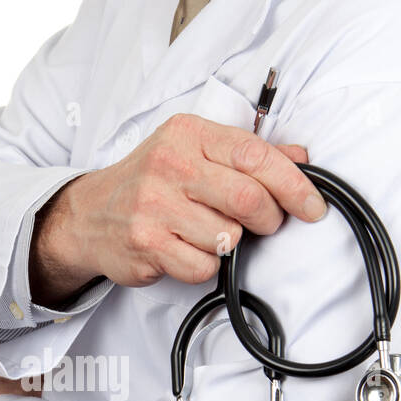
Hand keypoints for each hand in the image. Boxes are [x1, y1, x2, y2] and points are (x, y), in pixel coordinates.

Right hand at [29, 114, 324, 304]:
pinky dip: (204, 267)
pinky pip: (202, 267)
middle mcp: (169, 165)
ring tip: (209, 234)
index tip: (312, 206)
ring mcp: (153, 205)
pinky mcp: (145, 243)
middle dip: (268, 219)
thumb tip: (301, 158)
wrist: (89, 214)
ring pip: (226, 238)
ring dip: (229, 245)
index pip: (255, 155)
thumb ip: (247, 154)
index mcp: (189, 134)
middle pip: (247, 198)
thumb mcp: (194, 152)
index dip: (293, 184)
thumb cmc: (151, 182)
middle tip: (264, 224)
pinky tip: (186, 251)